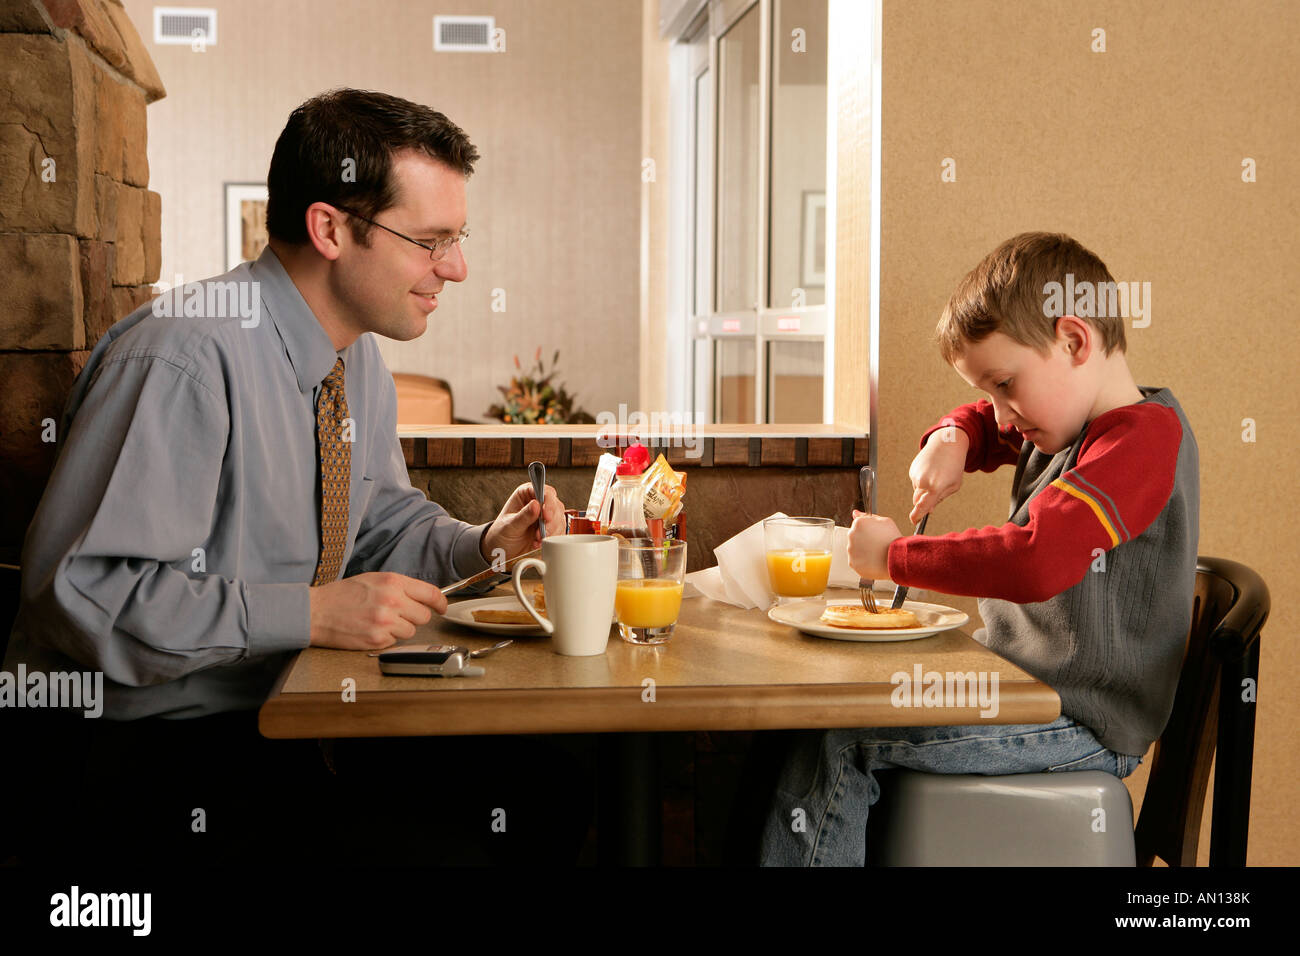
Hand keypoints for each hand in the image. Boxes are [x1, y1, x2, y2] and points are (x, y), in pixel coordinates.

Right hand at [308, 572, 446, 649]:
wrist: (315, 611)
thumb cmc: (341, 595)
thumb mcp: (373, 580)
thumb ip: (399, 587)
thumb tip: (422, 597)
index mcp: (393, 582)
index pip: (431, 593)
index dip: (440, 603)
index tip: (441, 607)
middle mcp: (392, 600)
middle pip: (423, 616)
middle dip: (414, 617)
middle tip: (398, 615)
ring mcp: (385, 621)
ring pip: (410, 631)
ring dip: (399, 629)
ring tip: (379, 621)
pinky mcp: (377, 639)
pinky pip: (394, 642)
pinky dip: (385, 638)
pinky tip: (370, 629)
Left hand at [481, 482, 565, 562]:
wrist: (502, 550)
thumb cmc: (502, 534)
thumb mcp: (510, 525)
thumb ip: (523, 516)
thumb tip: (536, 504)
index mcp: (526, 494)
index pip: (543, 491)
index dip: (548, 502)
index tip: (545, 515)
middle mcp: (538, 502)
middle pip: (555, 505)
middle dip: (550, 521)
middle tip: (540, 532)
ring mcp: (546, 515)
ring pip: (559, 518)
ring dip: (551, 531)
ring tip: (537, 539)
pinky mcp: (550, 528)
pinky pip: (559, 531)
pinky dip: (552, 538)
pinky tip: (539, 543)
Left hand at [847, 510, 901, 580]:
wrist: (897, 560)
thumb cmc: (893, 539)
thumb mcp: (885, 521)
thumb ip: (867, 516)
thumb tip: (855, 513)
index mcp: (859, 523)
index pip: (858, 524)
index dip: (868, 530)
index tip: (875, 535)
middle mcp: (851, 535)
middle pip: (854, 536)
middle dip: (863, 539)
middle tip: (877, 544)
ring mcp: (850, 549)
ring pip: (854, 549)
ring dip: (862, 550)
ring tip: (876, 553)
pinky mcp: (852, 562)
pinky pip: (856, 561)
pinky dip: (863, 561)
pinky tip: (873, 560)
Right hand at [908, 426, 968, 522]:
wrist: (946, 443)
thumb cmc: (954, 465)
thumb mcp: (954, 485)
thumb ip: (940, 498)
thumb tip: (928, 509)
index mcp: (936, 487)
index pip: (922, 507)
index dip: (917, 516)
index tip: (915, 522)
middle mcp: (923, 482)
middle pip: (917, 501)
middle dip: (923, 502)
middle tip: (934, 495)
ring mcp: (916, 475)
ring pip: (917, 491)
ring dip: (924, 490)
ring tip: (936, 477)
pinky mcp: (912, 469)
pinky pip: (915, 482)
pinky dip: (921, 481)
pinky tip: (931, 472)